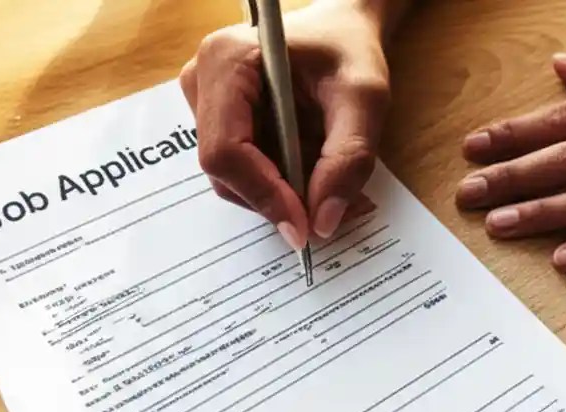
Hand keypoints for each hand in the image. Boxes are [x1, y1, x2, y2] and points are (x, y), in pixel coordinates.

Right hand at [180, 1, 390, 250]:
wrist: (339, 32)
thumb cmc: (348, 51)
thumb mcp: (365, 98)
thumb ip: (348, 158)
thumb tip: (322, 220)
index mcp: (226, 60)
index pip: (225, 150)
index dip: (262, 194)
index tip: (303, 225)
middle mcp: (201, 81)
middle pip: (225, 170)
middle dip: (275, 197)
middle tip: (325, 206)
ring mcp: (202, 103)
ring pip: (230, 177)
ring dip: (277, 190)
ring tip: (320, 173)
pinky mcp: (214, 121)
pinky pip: (238, 170)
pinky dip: (274, 181)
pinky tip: (302, 163)